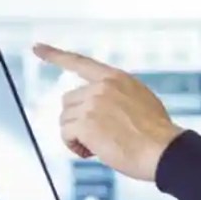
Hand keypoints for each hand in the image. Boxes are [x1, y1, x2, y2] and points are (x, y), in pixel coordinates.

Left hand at [33, 43, 184, 181]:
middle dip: (77, 120)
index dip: (55, 54)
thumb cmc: (156, 134)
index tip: (36, 47)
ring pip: (65, 120)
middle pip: (68, 101)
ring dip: (77, 135)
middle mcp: (101, 86)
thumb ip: (117, 96)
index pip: (79, 62)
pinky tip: (92, 152)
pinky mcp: (85, 123)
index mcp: (115, 78)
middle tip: (97, 137)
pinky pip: (66, 135)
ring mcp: (92, 103)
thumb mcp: (140, 100)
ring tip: (99, 146)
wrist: (164, 149)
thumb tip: (100, 109)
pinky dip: (74, 146)